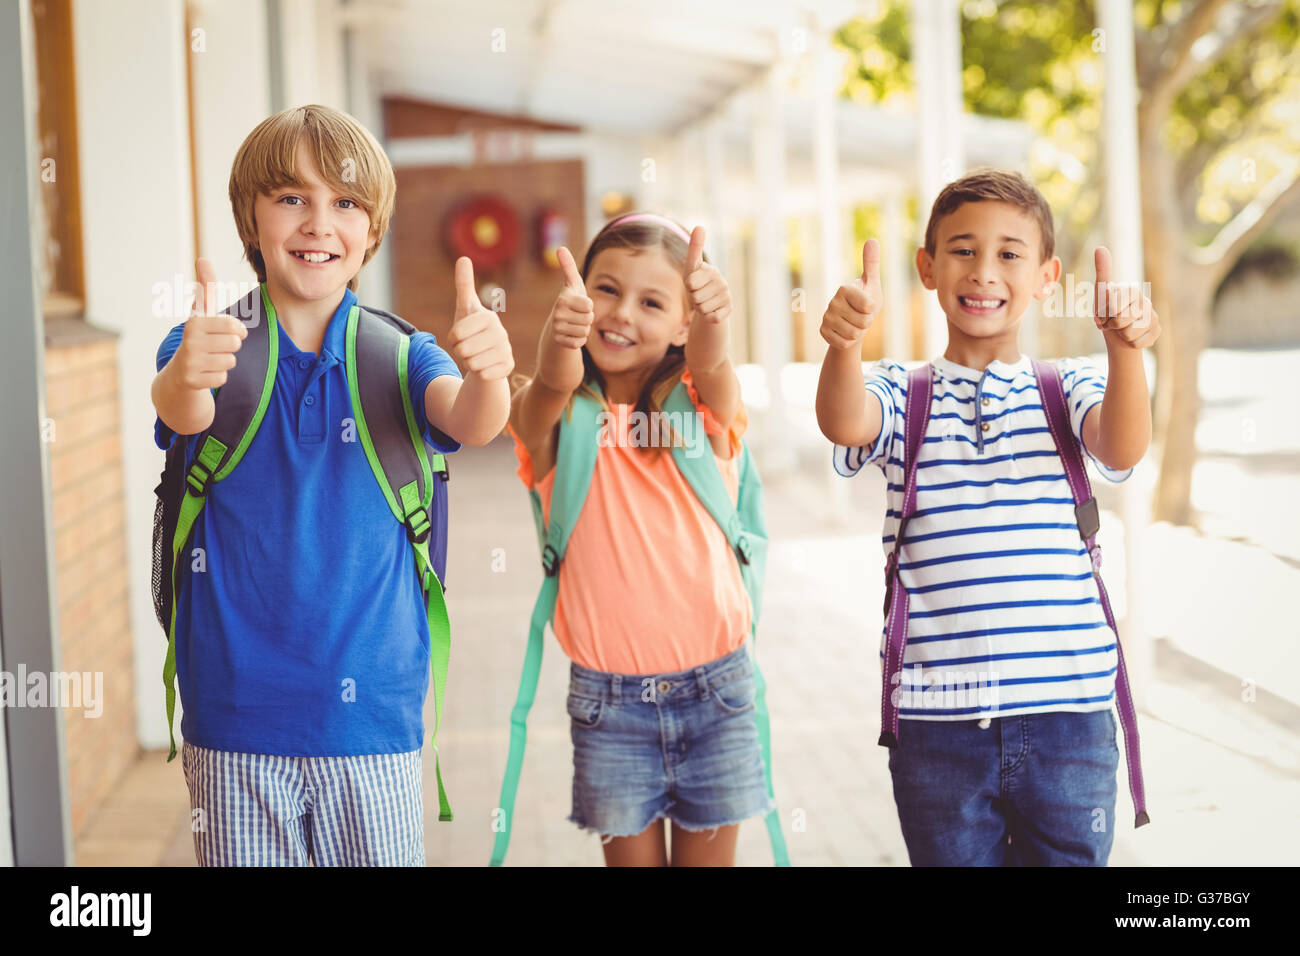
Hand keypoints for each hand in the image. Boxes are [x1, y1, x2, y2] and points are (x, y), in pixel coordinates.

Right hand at [172, 257, 247, 390]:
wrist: (179, 372)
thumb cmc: (198, 337)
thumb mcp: (202, 313)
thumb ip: (206, 288)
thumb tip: (203, 258)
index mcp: (194, 321)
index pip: (234, 326)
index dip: (237, 330)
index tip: (228, 331)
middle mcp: (189, 340)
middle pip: (235, 344)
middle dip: (230, 346)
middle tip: (215, 347)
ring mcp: (189, 361)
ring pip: (231, 361)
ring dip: (225, 362)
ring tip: (210, 359)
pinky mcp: (192, 381)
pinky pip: (223, 377)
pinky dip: (218, 376)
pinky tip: (205, 373)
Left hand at [447, 257, 514, 380]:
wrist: (487, 357)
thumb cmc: (473, 331)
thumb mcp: (465, 309)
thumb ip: (464, 285)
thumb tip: (463, 258)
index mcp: (488, 317)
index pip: (456, 334)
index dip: (453, 338)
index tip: (462, 335)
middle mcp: (501, 332)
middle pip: (463, 350)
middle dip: (460, 352)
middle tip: (469, 348)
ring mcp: (506, 351)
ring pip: (471, 363)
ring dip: (469, 363)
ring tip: (477, 356)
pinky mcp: (508, 367)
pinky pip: (482, 374)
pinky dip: (479, 373)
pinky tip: (485, 367)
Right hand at [547, 246, 594, 348]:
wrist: (557, 325)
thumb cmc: (570, 301)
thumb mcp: (572, 284)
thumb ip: (568, 266)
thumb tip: (560, 248)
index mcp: (563, 299)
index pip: (589, 305)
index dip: (588, 305)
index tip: (579, 304)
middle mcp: (558, 314)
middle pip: (589, 319)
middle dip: (587, 318)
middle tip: (577, 315)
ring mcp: (557, 329)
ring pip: (585, 332)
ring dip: (584, 329)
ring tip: (574, 324)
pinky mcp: (559, 342)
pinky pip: (579, 343)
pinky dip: (579, 340)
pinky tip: (571, 334)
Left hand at [683, 226, 731, 324]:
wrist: (710, 302)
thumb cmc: (697, 281)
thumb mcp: (692, 266)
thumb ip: (695, 247)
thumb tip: (700, 226)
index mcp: (711, 270)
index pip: (690, 283)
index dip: (688, 286)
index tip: (693, 282)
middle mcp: (722, 282)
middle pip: (695, 298)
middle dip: (693, 298)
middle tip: (699, 294)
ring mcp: (726, 296)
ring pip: (702, 309)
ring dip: (700, 308)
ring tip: (704, 301)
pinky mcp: (728, 309)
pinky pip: (711, 317)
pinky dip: (708, 316)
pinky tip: (712, 309)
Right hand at [820, 239, 880, 349]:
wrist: (851, 323)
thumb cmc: (866, 301)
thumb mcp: (872, 284)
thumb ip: (872, 264)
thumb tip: (872, 240)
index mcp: (844, 289)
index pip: (868, 307)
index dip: (872, 310)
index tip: (867, 305)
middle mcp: (832, 302)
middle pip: (863, 322)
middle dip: (866, 323)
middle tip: (860, 317)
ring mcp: (826, 318)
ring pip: (854, 334)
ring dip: (858, 333)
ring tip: (854, 324)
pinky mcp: (823, 332)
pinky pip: (844, 343)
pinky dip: (849, 342)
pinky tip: (845, 333)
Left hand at [1093, 246, 1159, 348]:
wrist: (1117, 334)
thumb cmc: (1107, 312)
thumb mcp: (1100, 293)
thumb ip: (1102, 272)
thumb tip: (1100, 248)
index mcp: (1131, 290)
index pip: (1113, 306)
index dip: (1103, 314)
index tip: (1103, 313)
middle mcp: (1145, 301)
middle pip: (1121, 320)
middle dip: (1111, 325)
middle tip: (1111, 323)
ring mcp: (1154, 317)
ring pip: (1129, 334)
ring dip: (1120, 335)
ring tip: (1120, 329)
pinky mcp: (1156, 332)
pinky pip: (1137, 344)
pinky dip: (1129, 343)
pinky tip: (1131, 337)